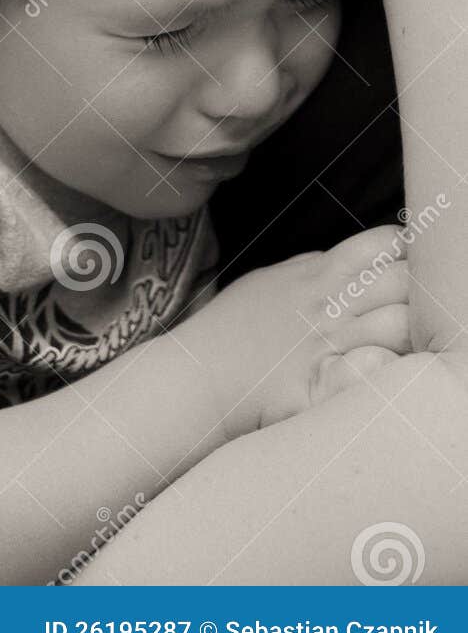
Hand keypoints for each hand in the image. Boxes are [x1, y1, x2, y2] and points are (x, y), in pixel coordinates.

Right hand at [181, 225, 410, 439]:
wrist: (199, 375)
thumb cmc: (231, 329)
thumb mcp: (269, 281)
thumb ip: (309, 268)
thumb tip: (342, 259)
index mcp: (316, 277)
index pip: (379, 247)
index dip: (406, 253)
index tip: (416, 265)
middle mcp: (328, 306)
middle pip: (402, 284)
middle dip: (424, 292)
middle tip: (433, 308)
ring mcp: (328, 345)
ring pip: (399, 326)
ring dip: (416, 334)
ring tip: (424, 345)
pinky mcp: (321, 385)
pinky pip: (371, 373)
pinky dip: (387, 370)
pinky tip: (393, 373)